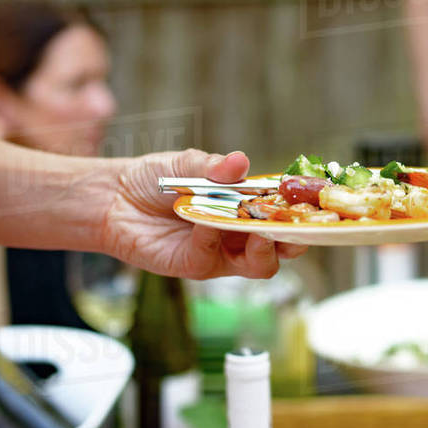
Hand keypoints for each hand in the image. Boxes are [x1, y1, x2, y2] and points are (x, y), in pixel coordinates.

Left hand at [97, 149, 306, 279]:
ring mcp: (222, 252)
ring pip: (262, 263)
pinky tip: (203, 220)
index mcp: (248, 203)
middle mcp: (241, 231)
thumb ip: (213, 167)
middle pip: (286, 245)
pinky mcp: (197, 265)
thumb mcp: (186, 164)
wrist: (113, 199)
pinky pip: (215, 257)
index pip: (287, 209)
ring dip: (265, 248)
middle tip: (294, 222)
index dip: (304, 206)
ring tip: (259, 230)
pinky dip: (214, 237)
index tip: (314, 196)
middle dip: (297, 236)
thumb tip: (240, 162)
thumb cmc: (154, 178)